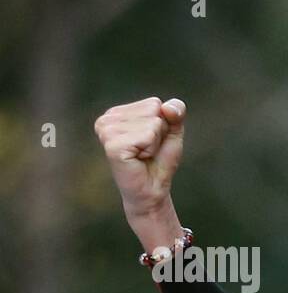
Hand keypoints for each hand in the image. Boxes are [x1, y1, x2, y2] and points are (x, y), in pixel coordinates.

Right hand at [93, 97, 185, 220]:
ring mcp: (107, 131)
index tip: (152, 142)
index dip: (163, 125)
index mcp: (117, 113)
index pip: (154, 103)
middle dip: (159, 134)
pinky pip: (147, 136)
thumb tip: (167, 107)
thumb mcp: (172, 132)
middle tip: (148, 151)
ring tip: (143, 155)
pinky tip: (140, 159)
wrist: (153, 189)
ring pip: (152, 123)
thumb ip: (176, 112)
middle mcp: (107, 119)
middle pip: (154, 111)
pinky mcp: (112, 145)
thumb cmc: (159, 161)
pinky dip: (151, 149)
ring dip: (155, 143)